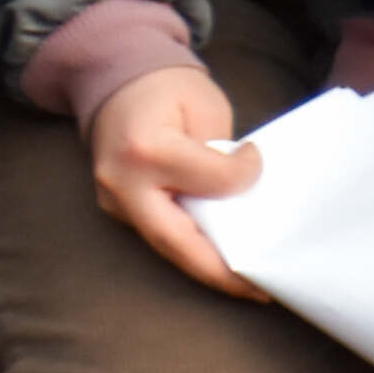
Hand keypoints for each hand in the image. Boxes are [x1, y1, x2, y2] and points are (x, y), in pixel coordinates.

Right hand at [88, 64, 264, 298]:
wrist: (118, 83)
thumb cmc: (169, 90)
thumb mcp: (205, 107)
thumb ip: (220, 152)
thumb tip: (245, 189)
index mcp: (146, 149)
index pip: (209, 179)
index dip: (244, 177)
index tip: (259, 163)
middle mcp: (121, 183)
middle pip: (174, 239)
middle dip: (219, 271)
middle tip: (260, 289)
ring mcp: (113, 201)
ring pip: (165, 245)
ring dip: (206, 267)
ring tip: (248, 284)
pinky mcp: (118, 209)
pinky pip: (158, 234)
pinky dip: (191, 250)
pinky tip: (222, 261)